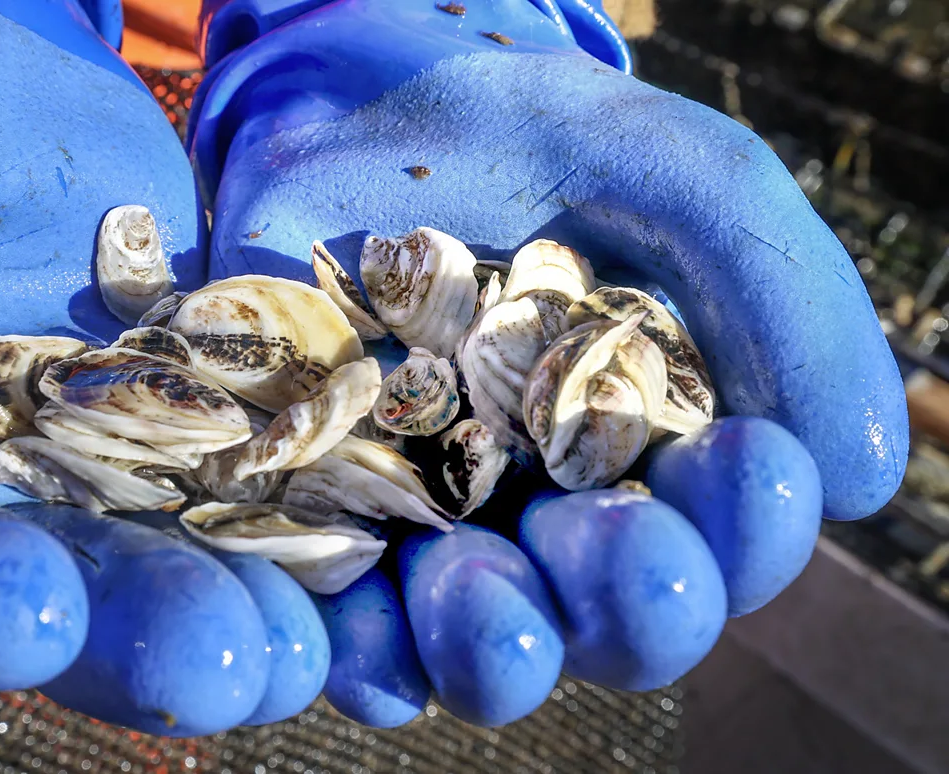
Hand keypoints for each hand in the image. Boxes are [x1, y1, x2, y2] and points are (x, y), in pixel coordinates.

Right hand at [0, 0, 332, 736]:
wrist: (7, 86)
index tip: (15, 614)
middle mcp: (0, 500)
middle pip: (68, 587)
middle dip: (138, 633)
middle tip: (223, 669)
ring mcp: (123, 475)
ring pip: (188, 562)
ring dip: (257, 612)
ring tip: (317, 646)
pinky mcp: (224, 431)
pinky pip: (280, 492)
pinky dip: (333, 530)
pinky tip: (392, 564)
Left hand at [188, 0, 904, 724]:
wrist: (342, 100)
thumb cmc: (524, 138)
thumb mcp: (677, 183)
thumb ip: (783, 304)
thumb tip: (863, 483)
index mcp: (657, 446)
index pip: (726, 536)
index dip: (747, 527)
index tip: (743, 463)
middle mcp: (555, 507)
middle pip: (615, 617)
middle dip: (633, 599)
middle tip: (618, 544)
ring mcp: (433, 523)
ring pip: (487, 643)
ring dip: (497, 641)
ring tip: (472, 576)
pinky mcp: (320, 519)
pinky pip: (344, 623)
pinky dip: (359, 643)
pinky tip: (354, 618)